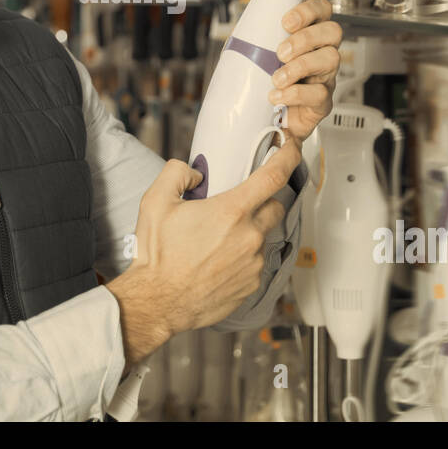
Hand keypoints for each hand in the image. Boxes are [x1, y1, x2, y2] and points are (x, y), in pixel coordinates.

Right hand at [106, 140, 300, 362]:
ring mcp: (253, 263)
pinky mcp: (251, 285)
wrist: (157, 301)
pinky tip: (218, 261)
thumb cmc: (158, 256)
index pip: (273, 176)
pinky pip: (255, 263)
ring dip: (248, 232)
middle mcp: (249, 236)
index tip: (291, 147)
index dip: (288, 156)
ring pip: (263, 237)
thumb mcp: (156, 202)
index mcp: (230, 211)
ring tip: (216, 241)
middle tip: (236, 206)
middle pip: (276, 206)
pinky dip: (242, 258)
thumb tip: (195, 173)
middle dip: (263, 201)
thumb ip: (177, 173)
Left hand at [268, 0, 340, 141]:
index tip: (286, 21)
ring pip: (330, 58)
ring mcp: (325, 77)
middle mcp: (321, 53)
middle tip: (281, 52)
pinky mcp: (322, 102)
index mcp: (308, 36)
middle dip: (305, 38)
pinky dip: (295, 93)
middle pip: (332, 31)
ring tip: (277, 78)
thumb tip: (247, 31)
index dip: (308, 10)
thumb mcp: (256, 56)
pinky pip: (319, 93)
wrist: (266, 123)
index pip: (321, 10)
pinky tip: (278, 96)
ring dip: (300, 65)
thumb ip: (257, 40)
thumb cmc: (264, 85)